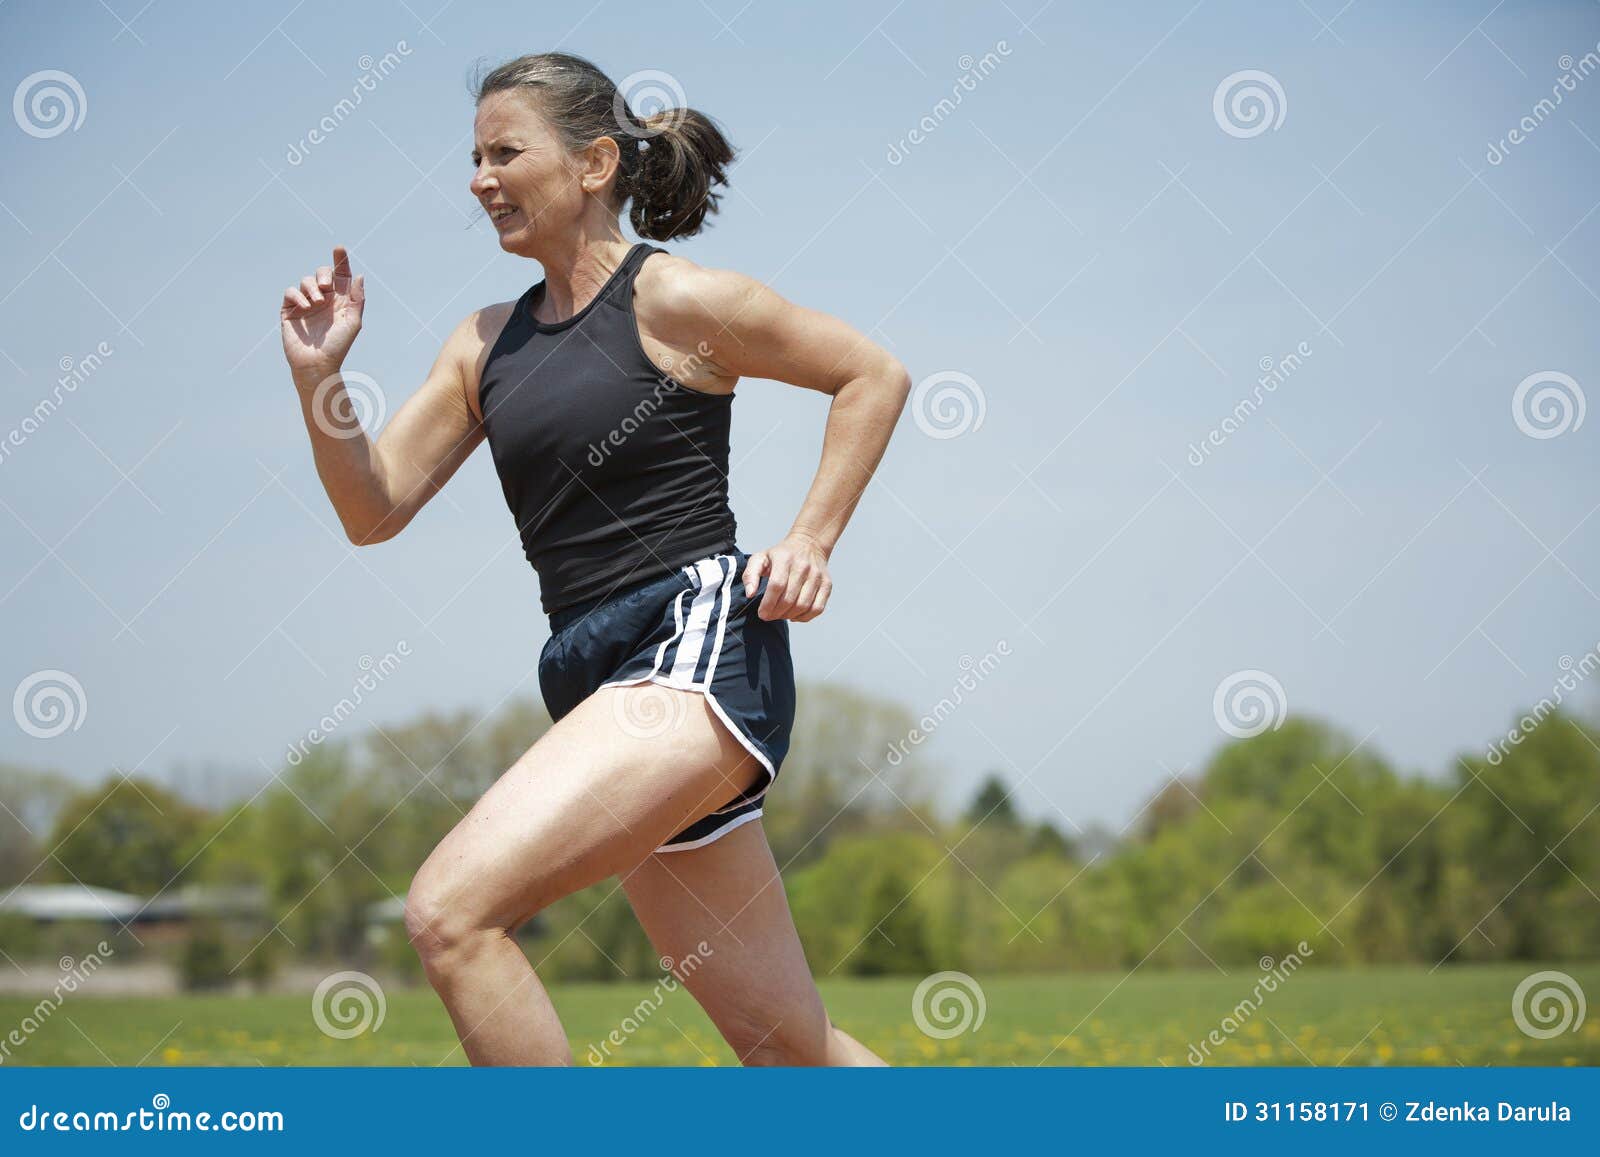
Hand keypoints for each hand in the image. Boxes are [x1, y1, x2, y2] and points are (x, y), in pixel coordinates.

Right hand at [280, 245, 365, 379]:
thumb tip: (359, 275)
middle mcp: (323, 299)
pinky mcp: (290, 310)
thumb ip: (357, 299)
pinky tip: (306, 306)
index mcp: (340, 300)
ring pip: (306, 281)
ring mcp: (306, 303)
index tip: (339, 248)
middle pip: (322, 274)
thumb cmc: (338, 346)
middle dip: (323, 274)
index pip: (340, 275)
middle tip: (326, 286)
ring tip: (318, 302)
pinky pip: (291, 292)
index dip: (340, 261)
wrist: (317, 364)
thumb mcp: (353, 322)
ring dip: (311, 287)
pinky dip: (298, 296)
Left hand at [743, 534, 831, 621]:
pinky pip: (817, 608)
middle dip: (776, 613)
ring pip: (803, 606)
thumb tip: (750, 594)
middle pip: (789, 599)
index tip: (762, 613)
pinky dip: (804, 617)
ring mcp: (817, 576)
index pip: (777, 586)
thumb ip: (750, 575)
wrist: (809, 544)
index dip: (768, 604)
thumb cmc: (781, 555)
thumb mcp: (761, 558)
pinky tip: (794, 615)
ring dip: (789, 616)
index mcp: (785, 559)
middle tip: (769, 616)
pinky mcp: (827, 584)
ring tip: (780, 615)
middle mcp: (803, 566)